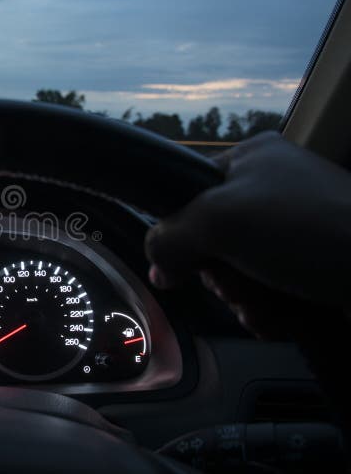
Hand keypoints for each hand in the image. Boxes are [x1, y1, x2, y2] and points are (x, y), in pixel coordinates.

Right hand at [145, 132, 350, 336]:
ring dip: (242, 297)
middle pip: (213, 240)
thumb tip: (157, 266)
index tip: (180, 264)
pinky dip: (269, 309)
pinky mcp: (316, 266)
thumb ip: (170, 236)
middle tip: (233, 281)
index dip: (179, 232)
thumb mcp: (218, 220)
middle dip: (218, 273)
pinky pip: (270, 288)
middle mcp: (274, 190)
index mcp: (252, 159)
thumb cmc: (304, 229)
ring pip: (240, 270)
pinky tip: (279, 314)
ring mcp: (298, 230)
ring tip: (263, 303)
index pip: (189, 194)